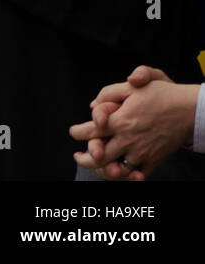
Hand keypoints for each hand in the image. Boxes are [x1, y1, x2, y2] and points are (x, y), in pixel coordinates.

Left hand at [70, 67, 191, 179]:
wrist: (189, 110)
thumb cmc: (160, 95)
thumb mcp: (131, 87)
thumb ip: (108, 93)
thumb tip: (92, 105)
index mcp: (119, 121)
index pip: (89, 131)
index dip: (77, 132)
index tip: (73, 132)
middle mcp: (128, 139)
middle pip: (99, 156)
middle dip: (84, 158)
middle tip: (78, 156)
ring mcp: (141, 152)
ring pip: (116, 169)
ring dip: (103, 170)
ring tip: (97, 166)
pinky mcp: (154, 159)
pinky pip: (138, 174)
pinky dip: (128, 176)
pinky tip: (120, 171)